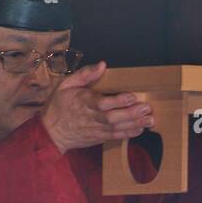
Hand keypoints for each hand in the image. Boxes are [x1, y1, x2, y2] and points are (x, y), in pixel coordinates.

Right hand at [40, 61, 154, 153]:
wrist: (51, 132)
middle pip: (114, 117)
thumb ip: (84, 75)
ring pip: (118, 128)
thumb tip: (102, 65)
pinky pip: (116, 136)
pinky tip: (140, 129)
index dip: (118, 101)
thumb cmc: (59, 106)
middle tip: (147, 108)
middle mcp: (92, 117)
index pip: (103, 103)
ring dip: (135, 124)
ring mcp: (97, 129)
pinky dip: (128, 134)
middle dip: (132, 114)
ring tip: (150, 120)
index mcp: (84, 102)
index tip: (132, 96)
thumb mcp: (65, 85)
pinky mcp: (100, 137)